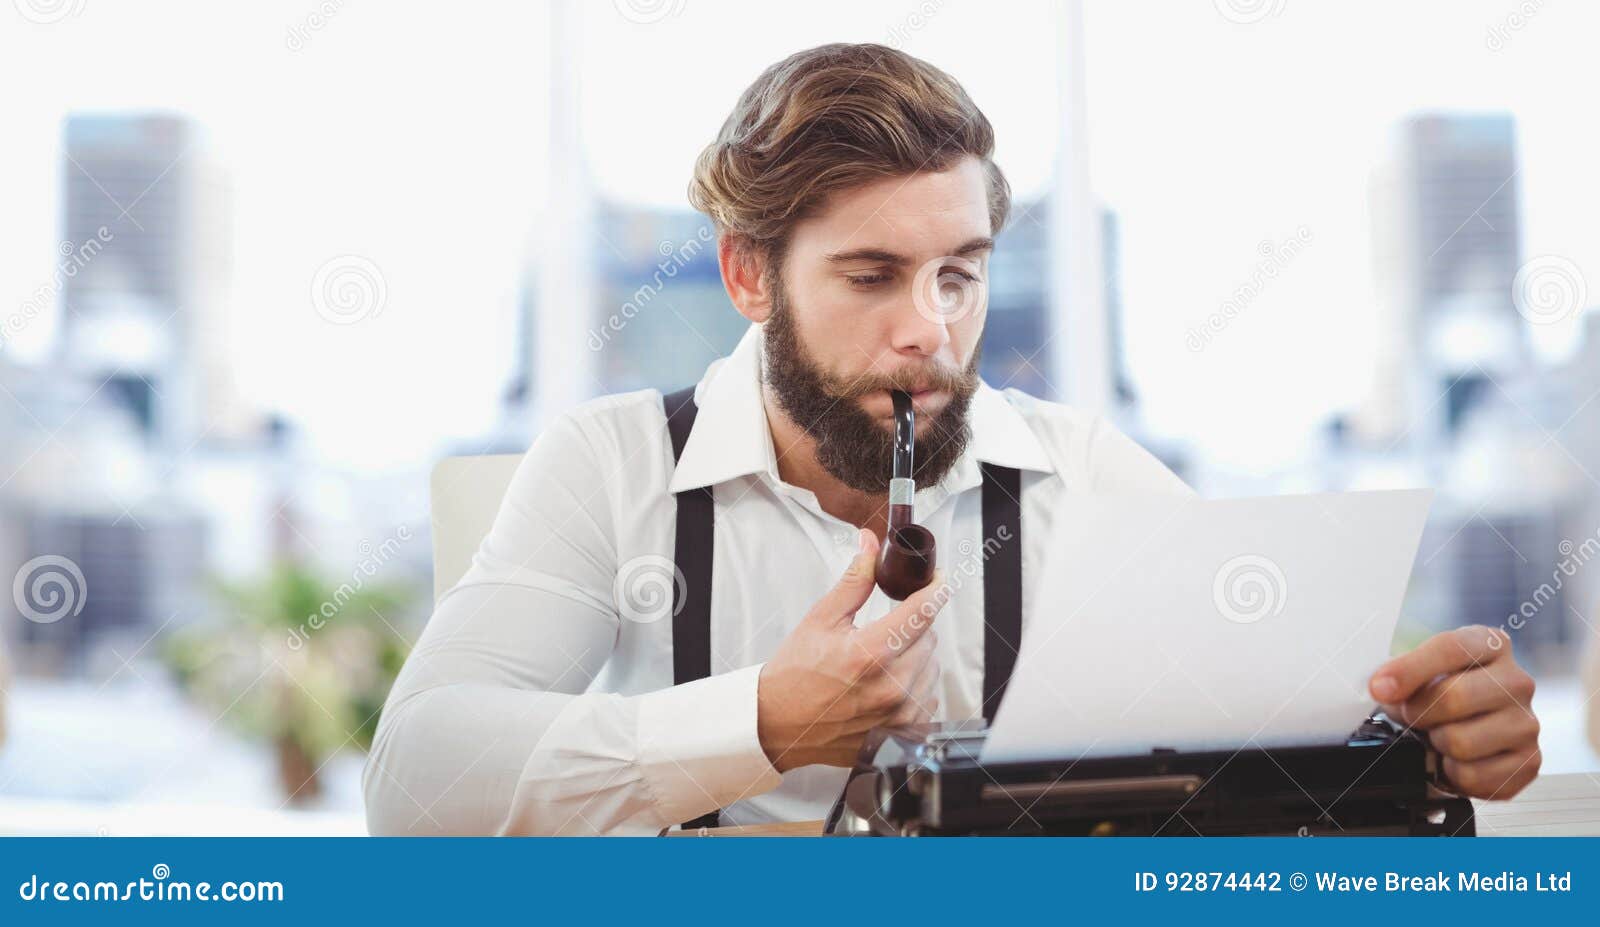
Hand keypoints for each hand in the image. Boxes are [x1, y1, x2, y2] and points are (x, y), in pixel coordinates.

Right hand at [755, 528, 946, 771]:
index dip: (935, 588)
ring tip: (881, 661)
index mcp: (870, 653)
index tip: (938, 580)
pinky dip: (915, 685)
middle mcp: (891, 686)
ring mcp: (900, 713)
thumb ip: (855, 581)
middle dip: (913, 626)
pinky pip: (929, 696)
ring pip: (932, 666)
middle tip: (884, 629)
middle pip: (930, 637)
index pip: (923, 610)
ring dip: (915, 656)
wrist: (778, 725)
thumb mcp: (821, 619)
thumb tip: (871, 545)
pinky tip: (886, 684)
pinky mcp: (905, 731)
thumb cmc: (795, 674)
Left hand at [1369, 625, 1540, 799]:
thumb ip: (1400, 673)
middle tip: (1412, 717)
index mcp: (1491, 645)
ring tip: (1439, 736)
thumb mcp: (1417, 671)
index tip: (1379, 688)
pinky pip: (1473, 776)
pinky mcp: (1529, 762)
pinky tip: (1456, 759)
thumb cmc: (1438, 694)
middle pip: (1454, 698)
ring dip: (1437, 745)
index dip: (1408, 670)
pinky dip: (1453, 773)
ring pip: (1461, 742)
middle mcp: (1517, 681)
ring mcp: (1528, 722)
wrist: (1465, 732)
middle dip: (1419, 713)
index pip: (1450, 648)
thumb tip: (1382, 687)